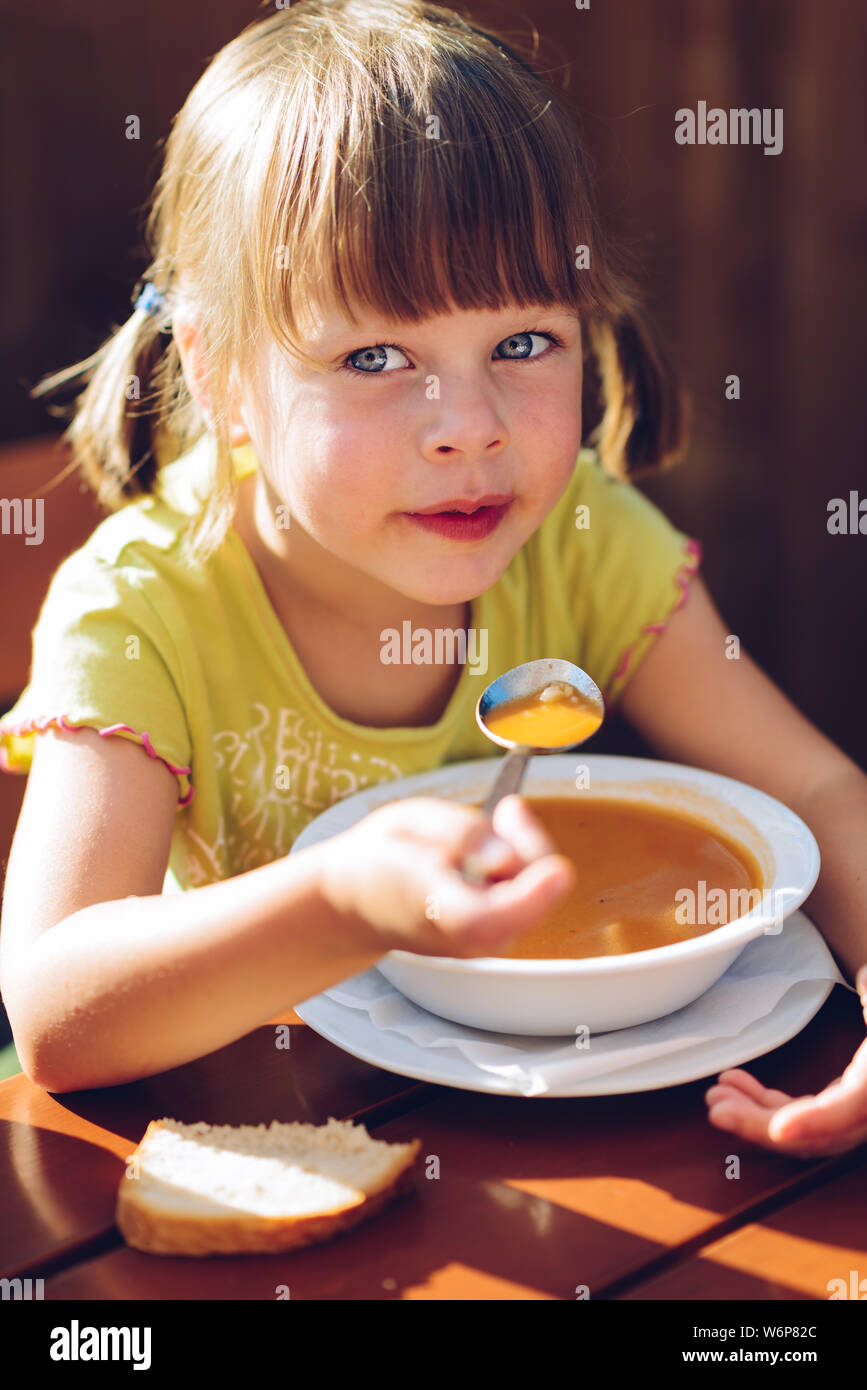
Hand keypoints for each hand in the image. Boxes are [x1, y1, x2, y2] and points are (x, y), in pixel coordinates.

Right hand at [318, 793, 576, 958]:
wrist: (357, 905)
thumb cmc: (380, 860)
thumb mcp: (405, 822)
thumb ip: (456, 832)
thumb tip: (502, 853)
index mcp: (434, 908)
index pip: (486, 917)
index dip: (529, 896)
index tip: (558, 870)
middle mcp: (466, 939)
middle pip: (529, 895)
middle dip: (528, 842)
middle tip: (508, 808)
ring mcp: (484, 944)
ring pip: (535, 894)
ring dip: (525, 851)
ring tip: (496, 821)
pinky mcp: (496, 937)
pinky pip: (528, 898)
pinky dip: (522, 865)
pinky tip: (498, 847)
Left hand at [704, 966, 866, 1156]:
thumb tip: (865, 981)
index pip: (854, 1106)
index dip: (817, 1123)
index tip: (781, 1130)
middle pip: (822, 1133)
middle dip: (764, 1125)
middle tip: (717, 1107)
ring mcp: (862, 1106)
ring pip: (809, 1130)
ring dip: (758, 1117)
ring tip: (718, 1096)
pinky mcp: (850, 1101)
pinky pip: (808, 1114)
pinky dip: (771, 1105)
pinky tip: (739, 1086)